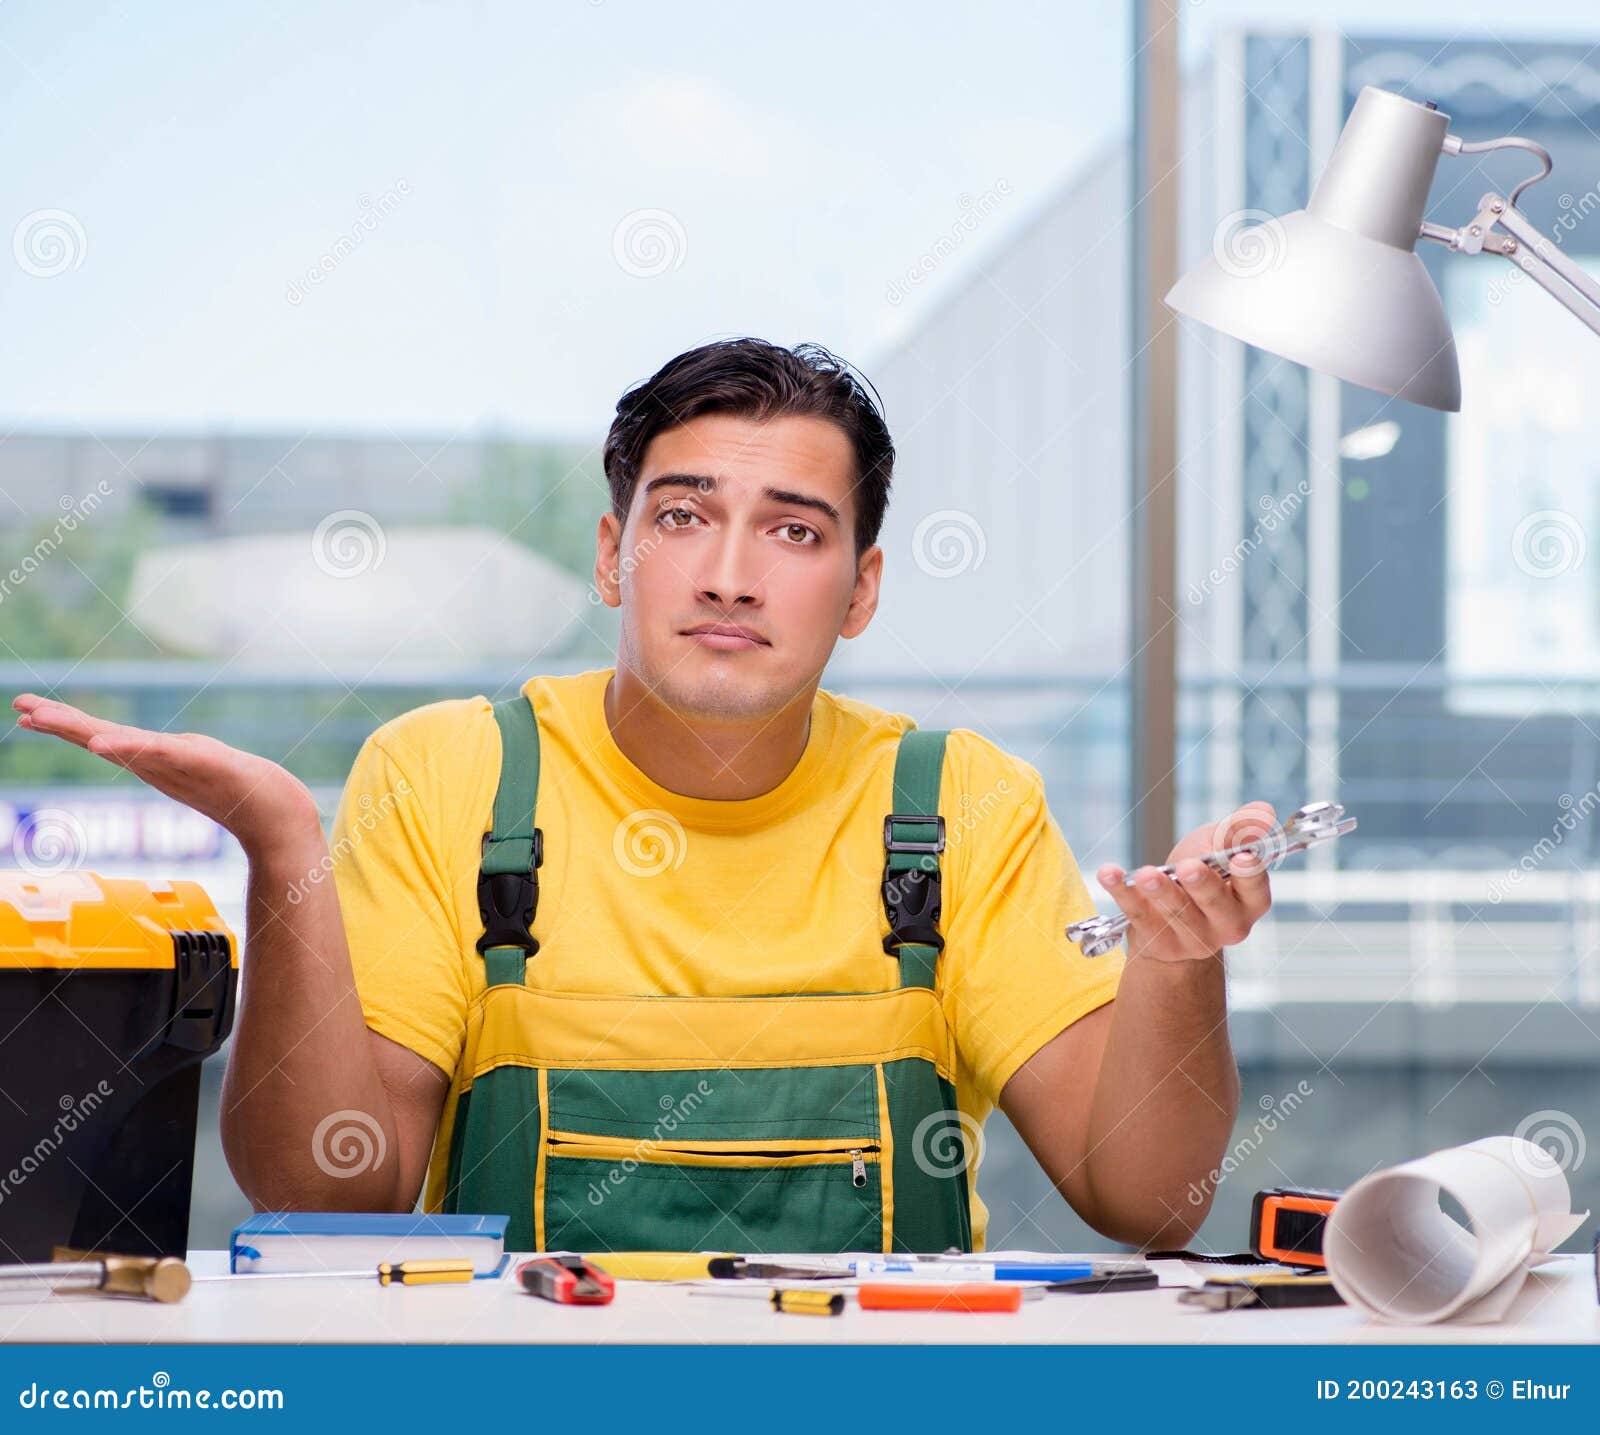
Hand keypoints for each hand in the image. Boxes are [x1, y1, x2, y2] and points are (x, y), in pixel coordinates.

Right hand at [11, 693, 322, 861]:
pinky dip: (131, 748)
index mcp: (152, 758)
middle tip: (20, 709)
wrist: (276, 814)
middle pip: (101, 738)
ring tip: (45, 719)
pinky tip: (105, 743)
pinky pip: (162, 753)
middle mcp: (157, 762)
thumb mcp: (198, 764)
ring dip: (84, 731)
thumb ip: (171, 756)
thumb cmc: (239, 791)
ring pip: (123, 744)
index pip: (100, 736)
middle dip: (60, 723)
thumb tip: (149, 750)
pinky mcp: (203, 764)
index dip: (63, 724)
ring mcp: (177, 764)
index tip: (25, 710)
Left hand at [1094, 801, 1275, 963]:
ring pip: (1177, 913)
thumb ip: (1241, 828)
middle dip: (1202, 884)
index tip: (1241, 856)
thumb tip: (1264, 813)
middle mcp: (1228, 924)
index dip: (1250, 873)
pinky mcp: (1159, 943)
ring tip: (1147, 873)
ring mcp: (1193, 938)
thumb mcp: (1220, 844)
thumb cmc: (1201, 873)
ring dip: (1161, 891)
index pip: (1255, 888)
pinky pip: (1138, 915)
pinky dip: (1122, 892)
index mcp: (1251, 901)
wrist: (1168, 918)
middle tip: (1188, 867)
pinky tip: (1109, 874)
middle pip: (1215, 904)